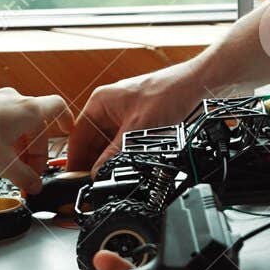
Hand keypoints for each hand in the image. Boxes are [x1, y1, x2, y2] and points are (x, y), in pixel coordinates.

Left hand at [0, 87, 69, 193]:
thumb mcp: (3, 165)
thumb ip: (24, 177)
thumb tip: (34, 185)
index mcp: (28, 109)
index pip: (58, 107)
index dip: (66, 120)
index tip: (68, 132)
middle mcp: (14, 100)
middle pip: (36, 125)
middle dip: (36, 151)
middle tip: (31, 173)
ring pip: (19, 124)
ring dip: (21, 147)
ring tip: (12, 169)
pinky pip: (2, 123)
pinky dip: (6, 140)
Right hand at [67, 62, 211, 172]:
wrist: (195, 85)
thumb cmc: (167, 95)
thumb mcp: (136, 131)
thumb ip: (114, 154)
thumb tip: (97, 173)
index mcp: (99, 102)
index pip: (78, 136)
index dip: (75, 160)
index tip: (74, 180)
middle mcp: (107, 106)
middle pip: (92, 141)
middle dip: (93, 162)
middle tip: (93, 185)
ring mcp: (122, 112)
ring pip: (108, 142)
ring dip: (108, 159)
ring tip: (109, 178)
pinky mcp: (137, 119)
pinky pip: (122, 140)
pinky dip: (121, 153)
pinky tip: (125, 166)